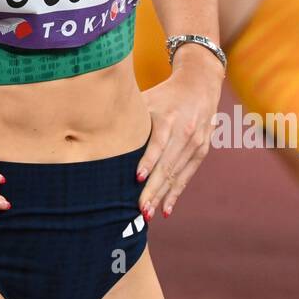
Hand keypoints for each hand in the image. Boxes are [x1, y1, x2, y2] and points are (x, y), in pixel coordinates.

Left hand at [136, 51, 223, 219]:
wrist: (200, 85)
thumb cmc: (165, 94)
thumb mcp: (148, 98)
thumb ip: (128, 114)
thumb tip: (96, 128)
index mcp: (169, 119)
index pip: (158, 144)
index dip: (148, 161)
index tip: (136, 177)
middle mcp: (185, 133)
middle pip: (167, 165)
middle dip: (153, 189)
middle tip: (140, 209)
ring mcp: (196, 144)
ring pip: (177, 175)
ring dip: (162, 196)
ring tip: (148, 214)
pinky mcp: (202, 152)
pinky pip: (187, 176)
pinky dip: (175, 193)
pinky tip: (165, 209)